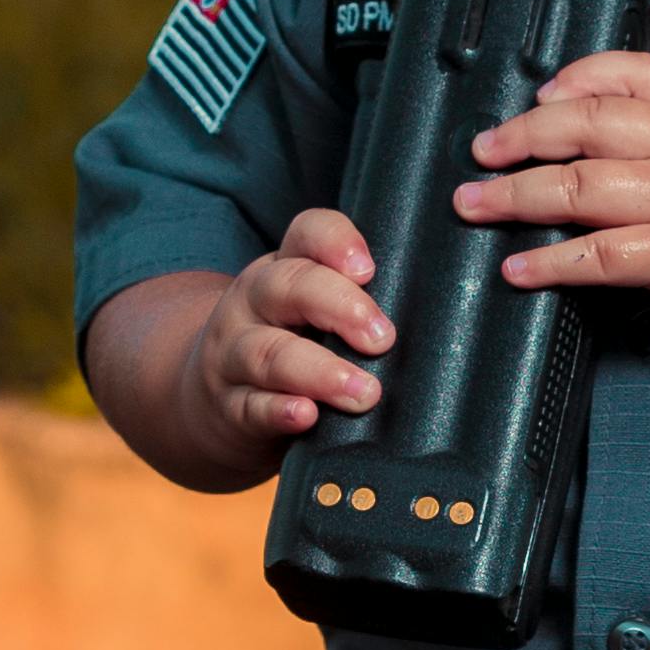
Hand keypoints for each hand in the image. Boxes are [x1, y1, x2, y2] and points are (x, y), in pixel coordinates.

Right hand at [181, 207, 395, 454]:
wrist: (207, 403)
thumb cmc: (288, 348)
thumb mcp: (309, 313)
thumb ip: (357, 305)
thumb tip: (442, 318)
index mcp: (283, 270)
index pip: (306, 234)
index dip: (336, 242)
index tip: (369, 270)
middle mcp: (253, 303)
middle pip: (288, 286)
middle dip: (339, 308)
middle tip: (383, 339)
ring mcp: (233, 355)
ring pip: (269, 352)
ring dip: (318, 371)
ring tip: (363, 392)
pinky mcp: (228, 407)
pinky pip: (250, 406)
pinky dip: (278, 411)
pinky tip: (305, 415)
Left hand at [459, 51, 649, 344]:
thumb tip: (613, 152)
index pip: (633, 72)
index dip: (577, 75)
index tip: (541, 91)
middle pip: (586, 122)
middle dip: (522, 134)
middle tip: (482, 150)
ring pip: (579, 186)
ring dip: (514, 195)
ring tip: (475, 204)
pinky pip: (598, 256)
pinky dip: (549, 262)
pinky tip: (520, 268)